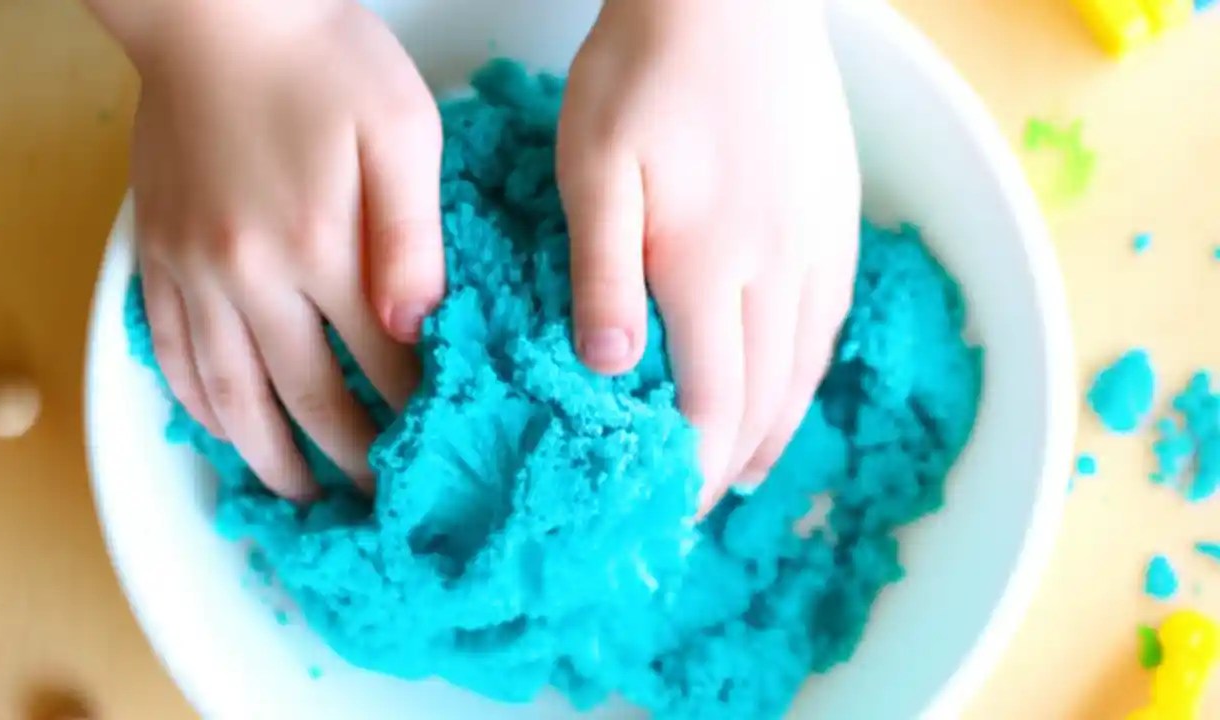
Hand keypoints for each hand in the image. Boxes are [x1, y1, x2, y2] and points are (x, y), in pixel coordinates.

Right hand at [125, 0, 443, 498]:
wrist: (216, 8)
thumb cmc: (322, 57)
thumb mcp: (401, 131)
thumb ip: (413, 236)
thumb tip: (417, 327)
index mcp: (321, 247)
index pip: (377, 360)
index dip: (408, 411)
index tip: (431, 448)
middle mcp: (248, 274)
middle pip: (303, 395)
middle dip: (345, 456)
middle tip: (372, 500)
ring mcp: (193, 268)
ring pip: (226, 391)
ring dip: (264, 452)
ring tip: (296, 493)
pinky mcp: (158, 251)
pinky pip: (170, 350)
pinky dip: (196, 401)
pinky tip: (218, 427)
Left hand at [559, 0, 860, 508]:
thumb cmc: (645, 70)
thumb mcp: (595, 166)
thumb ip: (602, 270)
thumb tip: (608, 367)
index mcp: (709, 265)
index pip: (710, 397)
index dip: (691, 463)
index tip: (667, 505)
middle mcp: (777, 268)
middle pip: (764, 394)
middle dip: (731, 459)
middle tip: (700, 501)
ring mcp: (815, 241)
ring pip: (804, 363)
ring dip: (778, 426)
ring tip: (751, 468)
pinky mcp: (834, 213)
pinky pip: (829, 315)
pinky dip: (809, 369)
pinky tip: (794, 380)